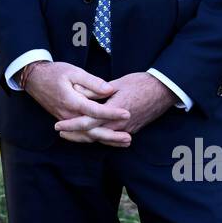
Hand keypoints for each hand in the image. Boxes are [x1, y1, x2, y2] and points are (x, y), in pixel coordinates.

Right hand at [22, 61, 126, 130]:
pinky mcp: (66, 121)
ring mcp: (66, 120)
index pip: (95, 111)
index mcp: (72, 101)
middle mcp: (69, 115)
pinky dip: (95, 138)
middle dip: (112, 136)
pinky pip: (82, 134)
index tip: (127, 113)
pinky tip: (108, 140)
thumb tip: (110, 90)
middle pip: (92, 130)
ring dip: (106, 140)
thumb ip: (93, 82)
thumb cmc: (55, 72)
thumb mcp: (74, 71)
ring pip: (87, 135)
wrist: (34, 79)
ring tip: (124, 141)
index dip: (112, 113)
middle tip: (129, 139)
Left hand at [56, 72, 175, 146]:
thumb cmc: (140, 83)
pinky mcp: (132, 130)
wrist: (163, 91)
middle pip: (92, 135)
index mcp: (114, 111)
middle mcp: (120, 124)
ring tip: (71, 135)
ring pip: (102, 139)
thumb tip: (78, 93)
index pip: (88, 122)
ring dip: (85, 138)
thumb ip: (97, 91)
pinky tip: (92, 136)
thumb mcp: (117, 84)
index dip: (71, 125)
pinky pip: (112, 138)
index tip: (58, 125)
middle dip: (75, 135)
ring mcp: (127, 130)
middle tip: (60, 131)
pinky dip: (99, 138)